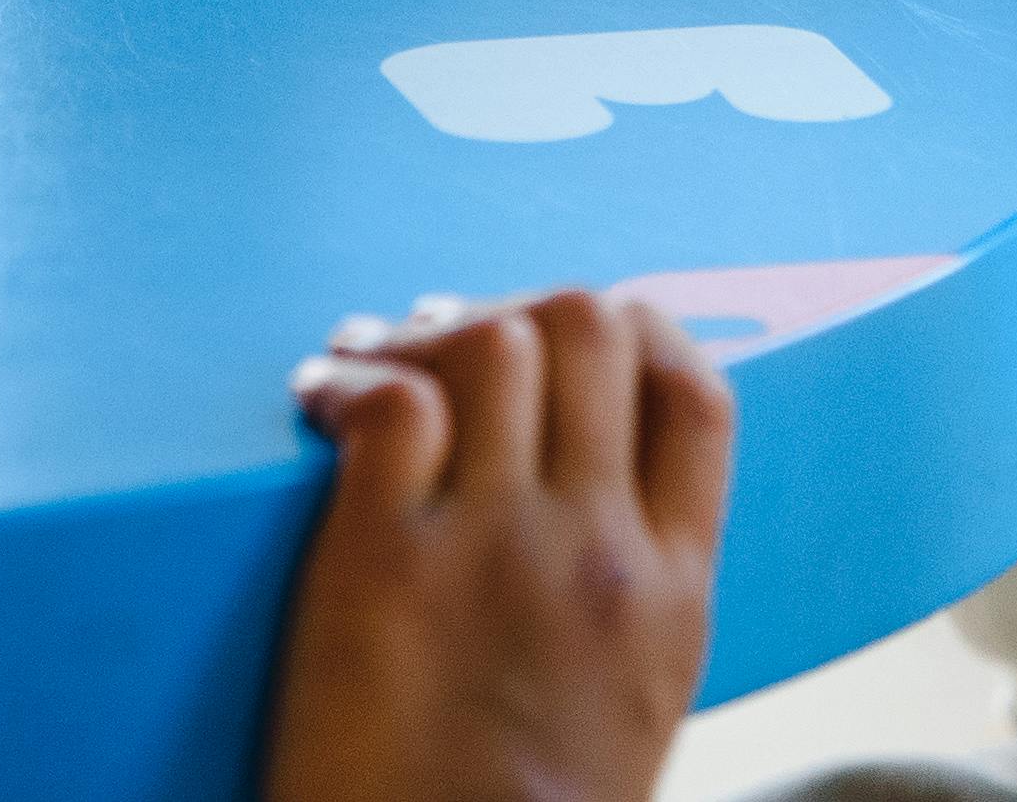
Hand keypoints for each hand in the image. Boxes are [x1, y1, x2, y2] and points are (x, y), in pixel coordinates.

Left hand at [267, 287, 731, 801]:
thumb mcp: (632, 707)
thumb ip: (630, 599)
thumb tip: (590, 503)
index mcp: (673, 590)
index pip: (698, 389)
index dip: (637, 329)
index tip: (571, 339)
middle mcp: (598, 548)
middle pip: (594, 327)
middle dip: (521, 308)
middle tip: (452, 337)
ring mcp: (496, 550)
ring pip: (495, 341)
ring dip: (428, 329)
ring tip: (369, 355)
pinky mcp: (383, 568)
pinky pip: (388, 405)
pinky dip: (349, 376)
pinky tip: (318, 396)